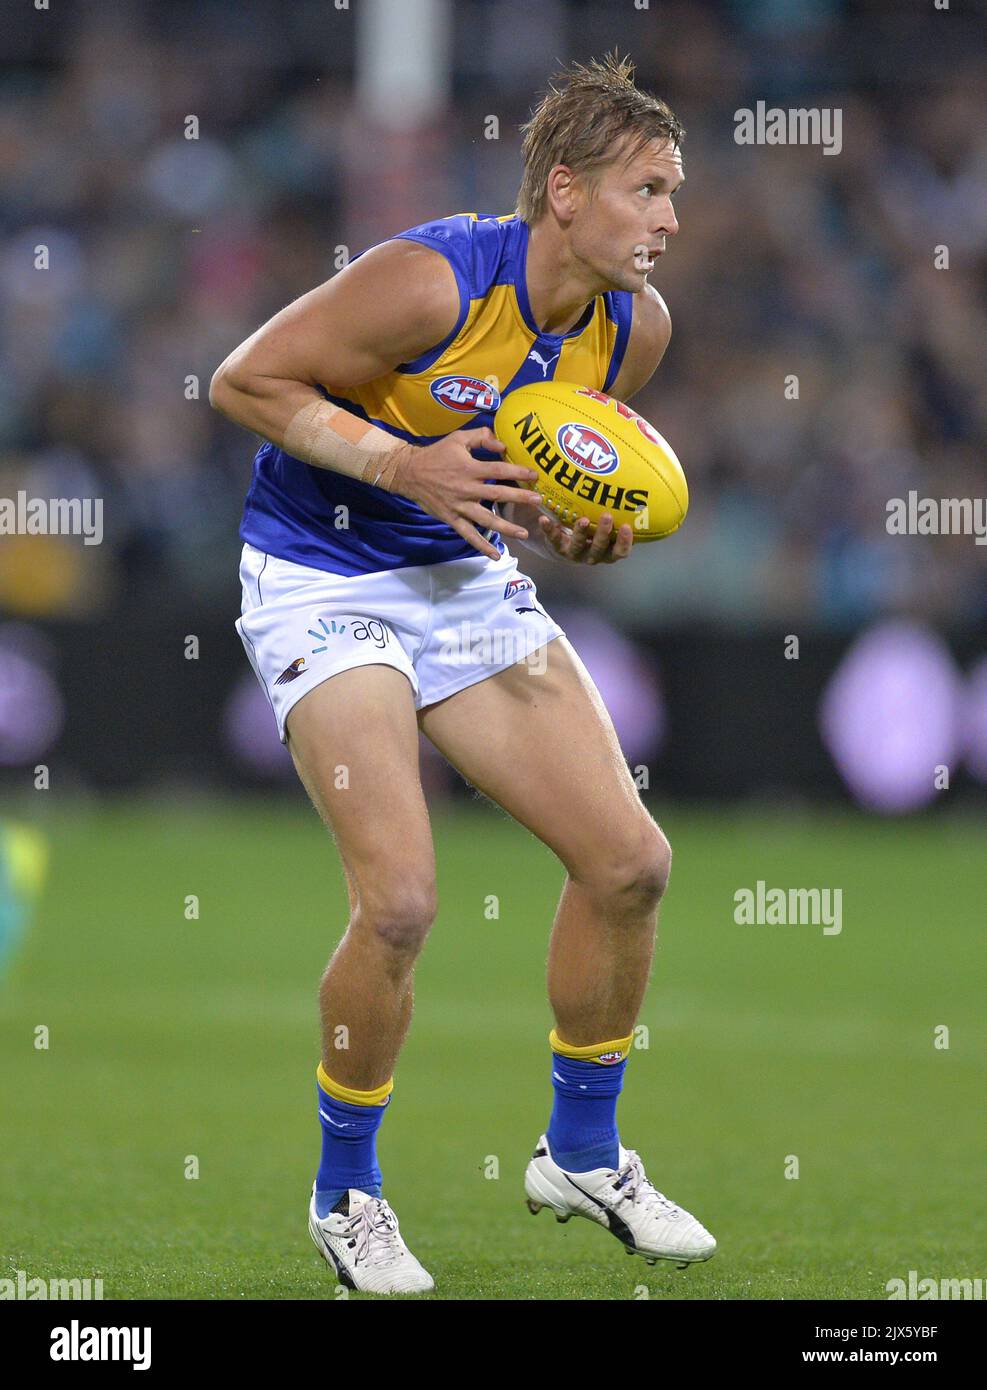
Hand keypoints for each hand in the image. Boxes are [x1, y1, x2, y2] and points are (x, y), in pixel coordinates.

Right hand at [389, 429, 541, 560]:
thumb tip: (502, 445)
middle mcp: (467, 488)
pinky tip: (494, 555)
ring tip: (524, 533)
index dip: (518, 471)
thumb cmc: (436, 454)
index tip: (535, 476)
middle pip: (498, 494)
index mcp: (470, 468)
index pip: (499, 470)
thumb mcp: (458, 438)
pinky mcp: (452, 519)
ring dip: (506, 527)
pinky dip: (481, 546)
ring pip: (486, 519)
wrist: (409, 473)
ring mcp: (459, 506)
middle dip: (519, 497)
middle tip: (538, 502)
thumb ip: (481, 437)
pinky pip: (468, 534)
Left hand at [538, 512, 634, 563]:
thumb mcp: (607, 525)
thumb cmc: (594, 531)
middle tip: (607, 516)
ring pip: (578, 546)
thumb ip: (619, 513)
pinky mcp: (557, 547)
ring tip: (582, 519)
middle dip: (603, 533)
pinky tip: (544, 519)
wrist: (566, 544)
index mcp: (607, 552)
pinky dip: (549, 529)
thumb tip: (634, 488)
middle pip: (599, 549)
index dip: (624, 542)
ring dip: (581, 533)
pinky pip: (553, 539)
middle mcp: (592, 555)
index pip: (620, 552)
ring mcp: (574, 553)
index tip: (626, 526)